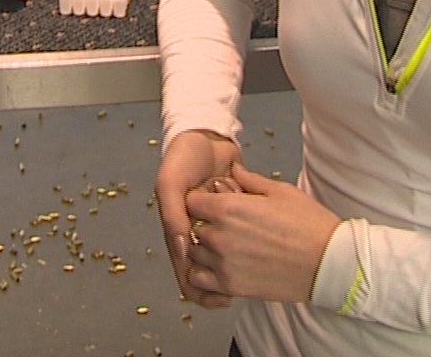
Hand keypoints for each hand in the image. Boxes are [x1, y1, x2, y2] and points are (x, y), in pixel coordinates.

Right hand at [156, 130, 242, 306]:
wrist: (207, 131)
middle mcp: (196, 230)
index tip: (222, 298)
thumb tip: (182, 249)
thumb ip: (172, 215)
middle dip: (226, 273)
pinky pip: (244, 232)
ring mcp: (216, 223)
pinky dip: (251, 232)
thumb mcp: (171, 183)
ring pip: (229, 252)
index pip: (188, 271)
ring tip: (252, 246)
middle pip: (210, 269)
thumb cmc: (184, 155)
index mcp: (177, 229)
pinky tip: (259, 230)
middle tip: (243, 272)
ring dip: (239, 249)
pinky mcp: (235, 212)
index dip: (201, 290)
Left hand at [182, 162, 340, 304]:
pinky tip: (224, 268)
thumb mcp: (280, 191)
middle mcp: (219, 236)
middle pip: (192, 227)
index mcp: (228, 208)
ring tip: (228, 248)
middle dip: (204, 224)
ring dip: (205, 250)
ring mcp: (223, 263)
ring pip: (195, 255)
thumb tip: (233, 169)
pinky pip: (200, 281)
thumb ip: (249, 180)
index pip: (191, 201)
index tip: (214, 204)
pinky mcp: (231, 286)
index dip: (202, 201)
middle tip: (227, 226)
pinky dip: (206, 275)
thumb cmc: (309, 224)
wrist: (329, 262)